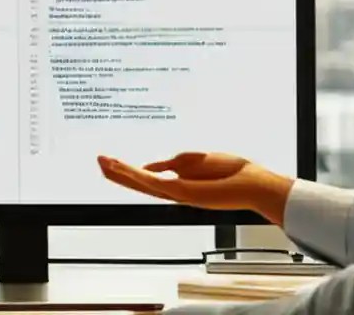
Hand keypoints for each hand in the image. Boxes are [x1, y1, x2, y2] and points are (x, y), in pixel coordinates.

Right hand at [98, 152, 294, 225]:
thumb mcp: (197, 160)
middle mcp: (176, 191)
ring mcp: (179, 194)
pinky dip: (137, 175)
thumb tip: (151, 165)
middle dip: (119, 173)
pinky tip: (124, 169)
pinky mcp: (184, 193)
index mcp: (180, 183)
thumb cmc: (233, 172)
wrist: (254, 185)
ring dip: (122, 173)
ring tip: (103, 164)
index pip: (149, 178)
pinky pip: (155, 183)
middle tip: (99, 162)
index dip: (130, 171)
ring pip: (143, 184)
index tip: (112, 162)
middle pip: (140, 183)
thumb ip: (172, 163)